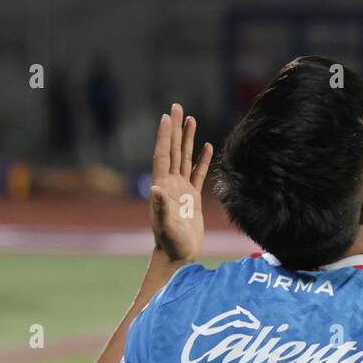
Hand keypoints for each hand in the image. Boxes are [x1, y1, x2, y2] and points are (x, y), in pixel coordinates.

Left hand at [149, 103, 212, 263]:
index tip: (167, 116)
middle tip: (178, 107)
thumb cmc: (170, 243)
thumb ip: (161, 208)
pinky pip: (198, 174)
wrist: (178, 256)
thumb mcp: (165, 226)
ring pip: (185, 158)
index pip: (163, 155)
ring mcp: (182, 190)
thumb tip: (155, 189)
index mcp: (163, 186)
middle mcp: (171, 184)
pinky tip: (206, 146)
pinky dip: (201, 160)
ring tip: (191, 119)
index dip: (165, 136)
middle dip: (176, 129)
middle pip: (174, 150)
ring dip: (188, 139)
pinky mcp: (192, 198)